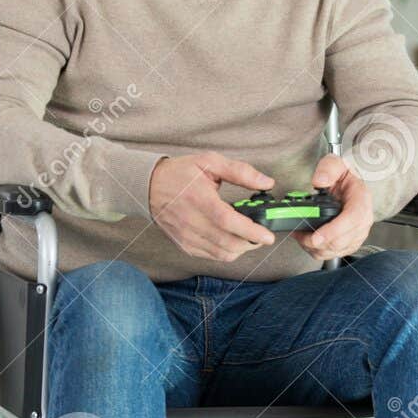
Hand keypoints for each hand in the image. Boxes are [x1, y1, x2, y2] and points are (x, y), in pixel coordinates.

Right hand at [149, 151, 277, 261]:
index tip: (267, 235)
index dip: (251, 231)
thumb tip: (266, 182)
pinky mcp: (185, 245)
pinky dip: (226, 252)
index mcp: (199, 199)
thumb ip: (240, 172)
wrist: (149, 186)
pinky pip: (211, 256)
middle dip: (251, 242)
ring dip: (240, 249)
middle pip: (228, 242)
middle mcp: (191, 221)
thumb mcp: (210, 162)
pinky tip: (231, 240)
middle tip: (262, 235)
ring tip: (248, 237)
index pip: (228, 221)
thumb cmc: (180, 173)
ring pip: (221, 253)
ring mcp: (187, 237)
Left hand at [293, 154, 373, 260]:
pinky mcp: (350, 243)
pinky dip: (318, 251)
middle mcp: (363, 219)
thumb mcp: (336, 163)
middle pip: (343, 240)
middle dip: (319, 242)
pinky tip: (308, 240)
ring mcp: (358, 233)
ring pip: (336, 250)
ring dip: (316, 248)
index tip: (317, 237)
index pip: (353, 219)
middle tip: (300, 235)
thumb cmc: (344, 176)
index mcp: (362, 199)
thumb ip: (328, 169)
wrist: (349, 185)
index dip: (334, 231)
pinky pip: (334, 254)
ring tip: (301, 236)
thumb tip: (319, 181)